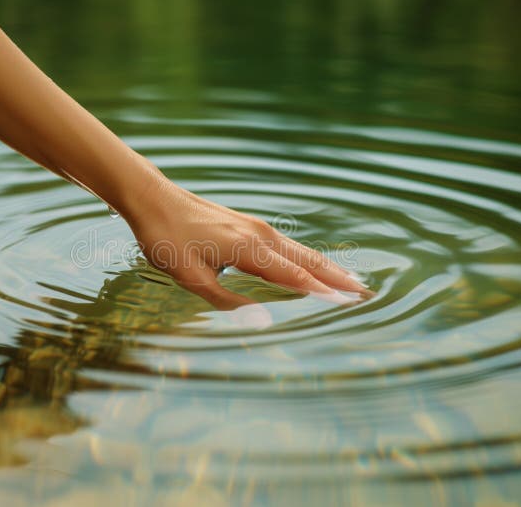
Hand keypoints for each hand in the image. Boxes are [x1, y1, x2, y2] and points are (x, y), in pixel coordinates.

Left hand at [125, 175, 369, 309]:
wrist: (155, 199)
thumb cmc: (167, 239)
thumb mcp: (190, 277)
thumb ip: (226, 301)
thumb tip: (262, 321)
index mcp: (248, 249)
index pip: (293, 274)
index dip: (321, 290)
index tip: (349, 303)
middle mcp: (259, 235)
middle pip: (307, 259)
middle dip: (337, 278)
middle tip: (366, 293)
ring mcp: (257, 227)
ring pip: (301, 249)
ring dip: (327, 266)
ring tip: (351, 280)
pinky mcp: (250, 225)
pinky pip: (289, 244)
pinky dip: (309, 256)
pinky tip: (313, 263)